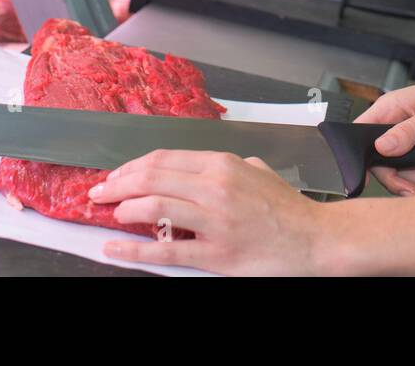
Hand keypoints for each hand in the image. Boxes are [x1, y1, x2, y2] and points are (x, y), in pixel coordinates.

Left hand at [88, 149, 327, 274]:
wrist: (316, 239)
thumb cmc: (287, 208)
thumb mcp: (257, 171)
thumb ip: (227, 167)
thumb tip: (197, 171)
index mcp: (222, 165)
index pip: (163, 159)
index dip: (131, 168)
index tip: (115, 176)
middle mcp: (215, 188)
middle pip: (152, 178)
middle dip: (117, 185)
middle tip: (98, 193)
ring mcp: (215, 221)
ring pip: (153, 208)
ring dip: (124, 210)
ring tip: (112, 215)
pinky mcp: (216, 254)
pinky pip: (166, 251)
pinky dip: (134, 249)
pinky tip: (115, 248)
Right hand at [355, 73, 414, 195]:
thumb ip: (408, 131)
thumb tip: (382, 146)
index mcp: (390, 109)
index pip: (362, 137)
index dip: (363, 160)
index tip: (371, 179)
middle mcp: (395, 126)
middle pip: (385, 163)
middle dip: (409, 177)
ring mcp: (410, 141)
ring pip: (408, 172)